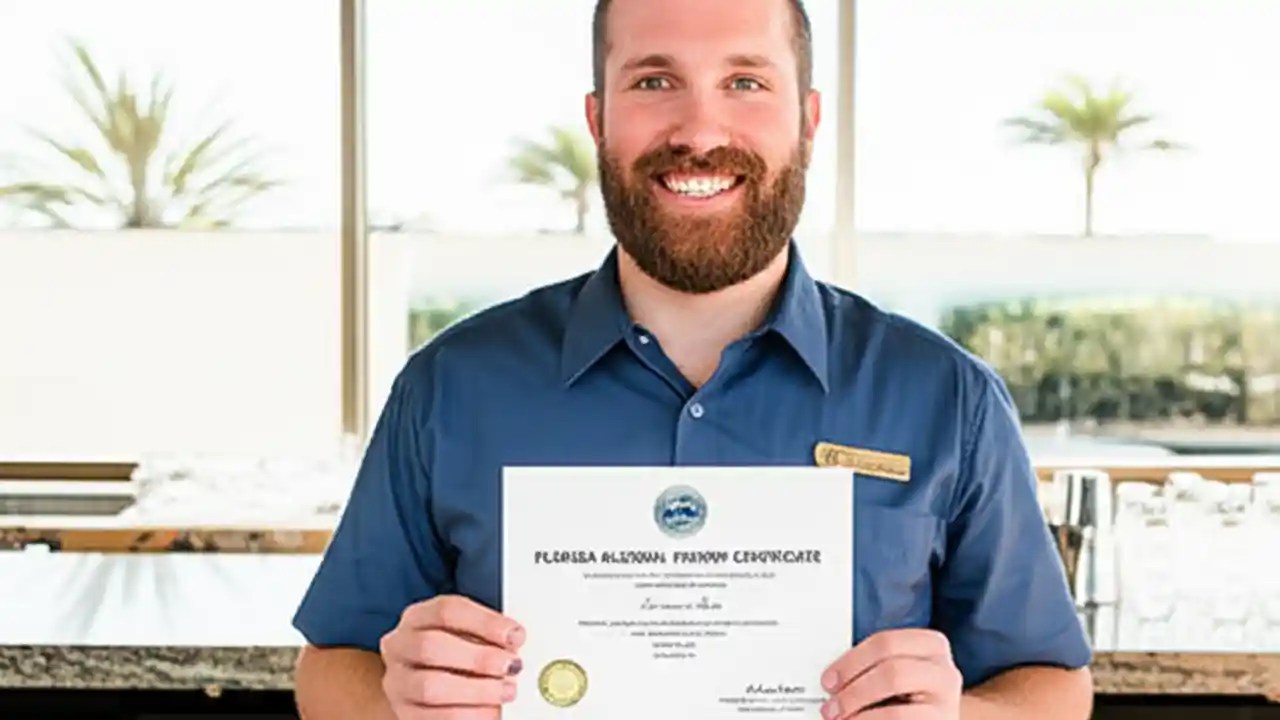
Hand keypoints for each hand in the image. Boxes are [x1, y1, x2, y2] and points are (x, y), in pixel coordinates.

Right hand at [379, 594, 525, 718]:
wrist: (419, 689)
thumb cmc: (448, 656)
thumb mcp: (463, 635)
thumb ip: (486, 636)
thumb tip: (515, 642)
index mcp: (417, 618)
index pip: (447, 610)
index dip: (485, 622)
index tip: (515, 635)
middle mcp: (399, 647)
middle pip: (431, 646)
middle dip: (479, 658)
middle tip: (511, 666)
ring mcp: (397, 683)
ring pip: (429, 686)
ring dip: (476, 691)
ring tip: (506, 692)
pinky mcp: (403, 714)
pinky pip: (432, 718)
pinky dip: (467, 716)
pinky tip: (490, 712)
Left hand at [819, 628, 961, 718]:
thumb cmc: (910, 695)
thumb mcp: (896, 671)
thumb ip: (872, 668)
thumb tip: (833, 681)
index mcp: (931, 645)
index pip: (886, 643)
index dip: (852, 661)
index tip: (828, 680)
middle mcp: (944, 671)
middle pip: (891, 672)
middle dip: (854, 691)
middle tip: (831, 707)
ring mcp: (947, 703)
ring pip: (896, 708)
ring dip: (860, 714)